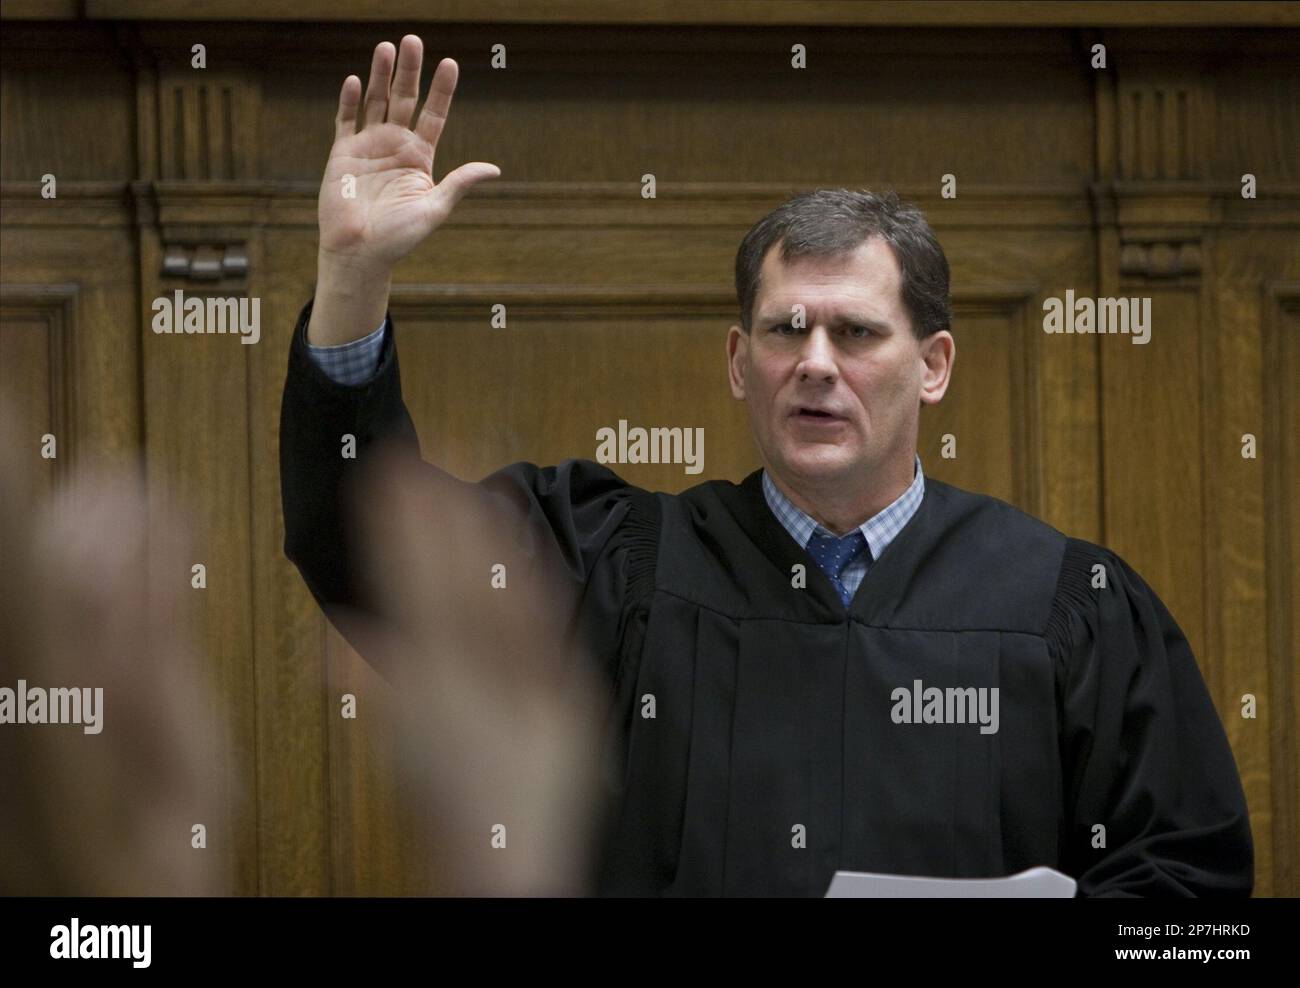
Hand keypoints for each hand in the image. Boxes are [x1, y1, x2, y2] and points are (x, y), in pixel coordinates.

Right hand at [317, 35, 499, 272]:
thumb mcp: (435, 208)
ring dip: (381, 76)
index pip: (434, 115)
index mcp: (420, 158)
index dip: (442, 90)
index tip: (450, 64)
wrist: (360, 253)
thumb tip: (494, 169)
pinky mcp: (342, 153)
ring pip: (376, 102)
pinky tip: (354, 80)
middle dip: (410, 71)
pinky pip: (345, 120)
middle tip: (414, 40)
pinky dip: (349, 101)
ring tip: (387, 48)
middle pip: (404, 100)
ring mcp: (368, 147)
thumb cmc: (399, 238)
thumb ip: (459, 183)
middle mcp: (395, 147)